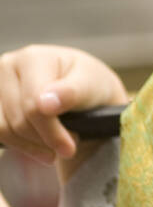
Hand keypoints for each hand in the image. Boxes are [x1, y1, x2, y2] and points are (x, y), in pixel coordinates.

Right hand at [0, 45, 128, 172]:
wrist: (82, 89)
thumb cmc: (89, 84)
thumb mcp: (91, 85)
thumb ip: (71, 93)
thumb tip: (45, 103)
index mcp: (33, 58)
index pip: (33, 105)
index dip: (51, 132)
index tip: (68, 148)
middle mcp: (9, 66)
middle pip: (18, 120)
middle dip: (44, 140)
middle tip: (67, 146)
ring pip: (2, 129)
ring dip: (30, 146)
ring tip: (53, 147)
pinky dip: (18, 145)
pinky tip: (37, 146)